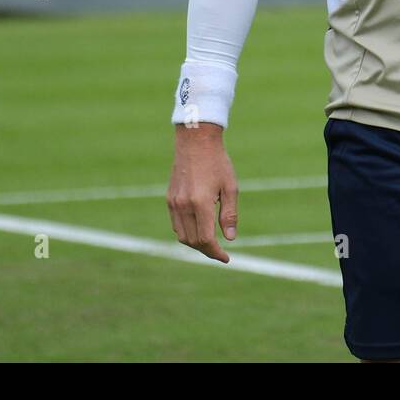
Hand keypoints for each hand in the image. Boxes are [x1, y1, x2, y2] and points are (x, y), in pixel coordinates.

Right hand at [167, 123, 237, 262]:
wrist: (196, 142)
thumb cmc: (218, 162)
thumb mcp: (230, 187)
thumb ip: (229, 214)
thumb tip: (230, 239)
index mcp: (200, 203)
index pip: (206, 239)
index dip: (216, 253)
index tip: (226, 258)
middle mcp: (184, 206)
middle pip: (193, 241)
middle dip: (207, 250)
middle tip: (220, 252)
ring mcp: (174, 203)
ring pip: (182, 235)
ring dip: (196, 244)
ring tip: (211, 243)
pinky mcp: (170, 199)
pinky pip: (176, 224)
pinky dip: (187, 232)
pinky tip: (199, 229)